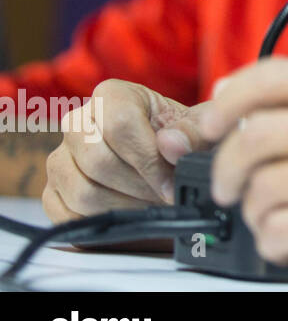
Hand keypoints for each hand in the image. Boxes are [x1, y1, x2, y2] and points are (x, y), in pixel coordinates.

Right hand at [43, 79, 213, 223]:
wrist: (169, 160)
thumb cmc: (183, 139)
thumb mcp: (201, 128)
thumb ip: (194, 132)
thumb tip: (172, 145)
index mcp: (111, 96)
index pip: (120, 124)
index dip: (149, 160)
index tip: (172, 182)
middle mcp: (77, 123)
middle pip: (99, 162)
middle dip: (140, 187)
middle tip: (166, 197)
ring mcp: (61, 159)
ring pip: (83, 193)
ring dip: (125, 207)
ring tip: (152, 204)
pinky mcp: (53, 193)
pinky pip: (67, 217)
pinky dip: (103, 224)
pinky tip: (129, 214)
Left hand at [198, 58, 287, 285]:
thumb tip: (253, 115)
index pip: (273, 76)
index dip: (228, 98)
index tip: (212, 121)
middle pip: (253, 136)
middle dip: (226, 167)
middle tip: (228, 185)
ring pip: (261, 188)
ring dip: (253, 210)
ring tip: (271, 218)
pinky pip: (279, 230)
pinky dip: (271, 241)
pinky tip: (287, 242)